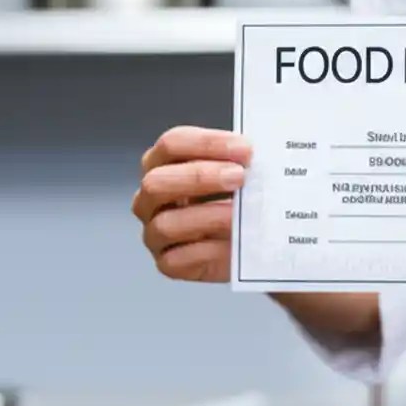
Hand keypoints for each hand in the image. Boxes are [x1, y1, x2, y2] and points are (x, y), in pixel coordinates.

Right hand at [134, 126, 251, 280]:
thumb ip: (240, 160)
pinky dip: (208, 251)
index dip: (208, 143)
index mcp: (162, 164)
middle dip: (200, 177)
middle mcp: (151, 197)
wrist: (250, 242)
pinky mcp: (168, 262)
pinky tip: (233, 244)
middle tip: (239, 177)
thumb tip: (254, 152)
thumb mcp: (238, 173)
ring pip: (166, 223)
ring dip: (207, 216)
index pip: (173, 144)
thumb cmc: (238, 200)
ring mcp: (155, 232)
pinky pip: (177, 259)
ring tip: (239, 214)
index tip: (245, 149)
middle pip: (157, 182)